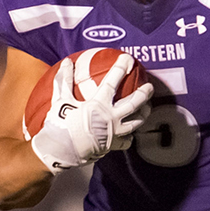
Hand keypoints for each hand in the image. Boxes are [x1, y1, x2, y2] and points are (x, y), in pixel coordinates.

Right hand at [29, 57, 153, 172]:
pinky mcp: (113, 145)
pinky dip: (129, 137)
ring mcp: (114, 132)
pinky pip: (126, 141)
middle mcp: (111, 117)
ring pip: (135, 122)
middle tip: (149, 86)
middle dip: (144, 93)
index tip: (128, 58)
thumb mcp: (61, 100)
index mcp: (99, 104)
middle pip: (134, 103)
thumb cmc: (60, 124)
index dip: (121, 68)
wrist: (61, 151)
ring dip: (143, 114)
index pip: (113, 81)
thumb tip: (66, 62)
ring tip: (147, 108)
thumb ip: (65, 81)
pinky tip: (130, 135)